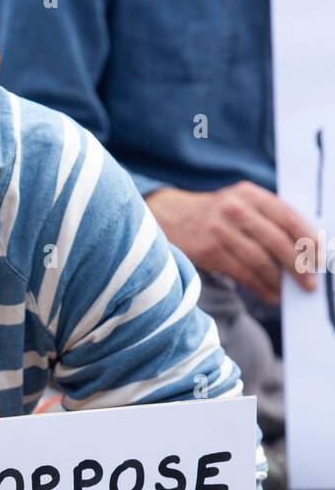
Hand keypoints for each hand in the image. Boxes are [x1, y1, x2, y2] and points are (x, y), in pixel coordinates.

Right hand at [146, 181, 317, 304]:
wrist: (170, 216)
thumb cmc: (217, 214)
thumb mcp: (241, 202)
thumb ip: (269, 217)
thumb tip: (305, 248)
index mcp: (251, 194)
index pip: (288, 217)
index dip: (308, 240)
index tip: (320, 258)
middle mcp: (235, 209)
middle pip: (276, 240)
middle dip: (298, 265)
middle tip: (309, 283)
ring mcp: (220, 230)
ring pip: (260, 260)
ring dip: (278, 281)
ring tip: (288, 293)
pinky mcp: (209, 251)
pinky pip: (242, 273)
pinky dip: (260, 287)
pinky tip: (271, 295)